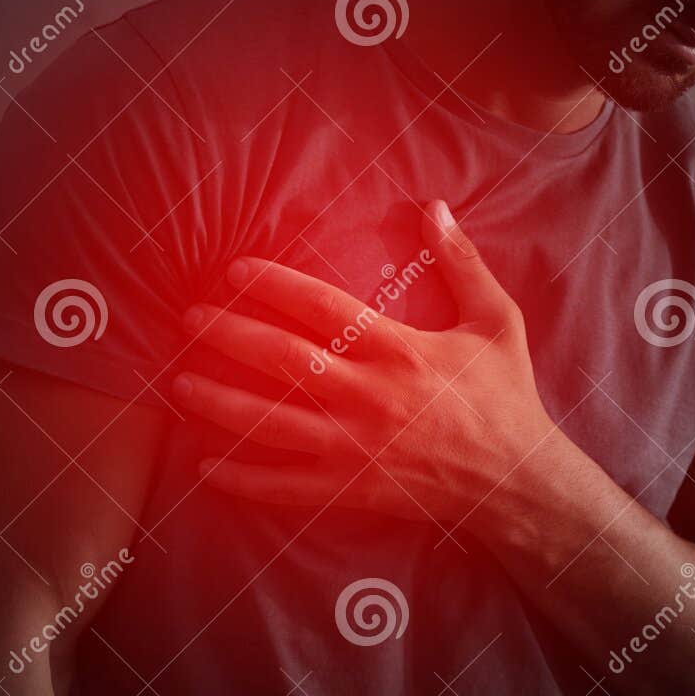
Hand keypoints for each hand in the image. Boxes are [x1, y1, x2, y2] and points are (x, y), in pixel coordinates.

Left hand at [173, 201, 564, 533]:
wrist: (516, 484)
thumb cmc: (507, 399)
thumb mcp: (497, 321)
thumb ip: (462, 262)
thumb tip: (434, 205)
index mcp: (400, 350)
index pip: (321, 307)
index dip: (271, 284)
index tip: (232, 269)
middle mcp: (369, 397)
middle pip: (281, 360)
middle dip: (228, 336)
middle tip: (188, 320)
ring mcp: (355, 448)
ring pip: (270, 423)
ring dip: (218, 404)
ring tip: (178, 386)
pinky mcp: (351, 490)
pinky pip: (284, 486)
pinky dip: (242, 478)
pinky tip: (204, 465)